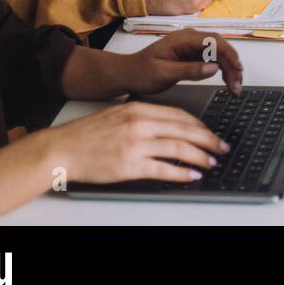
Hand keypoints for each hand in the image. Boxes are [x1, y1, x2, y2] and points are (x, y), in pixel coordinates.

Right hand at [42, 101, 227, 185]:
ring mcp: (135, 144)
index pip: (179, 115)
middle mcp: (139, 123)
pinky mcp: (129, 165)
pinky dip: (181, 173)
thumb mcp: (118, 115)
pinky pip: (163, 169)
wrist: (61, 150)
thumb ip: (143, 117)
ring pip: (178, 148)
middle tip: (222, 147)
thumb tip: (170, 127)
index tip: (210, 132)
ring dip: (200, 156)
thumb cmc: (87, 135)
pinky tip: (192, 175)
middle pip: (185, 130)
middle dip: (208, 139)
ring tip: (211, 162)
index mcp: (138, 109)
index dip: (199, 125)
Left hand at [123, 29, 243, 95]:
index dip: (229, 55)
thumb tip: (214, 68)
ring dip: (229, 69)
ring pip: (219, 54)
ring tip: (235, 86)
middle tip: (238, 84)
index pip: (214, 42)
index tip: (238, 70)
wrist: (127, 74)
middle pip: (220, 47)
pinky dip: (222, 70)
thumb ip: (189, 70)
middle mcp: (190, 39)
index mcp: (183, 39)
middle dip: (233, 65)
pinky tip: (226, 81)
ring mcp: (192, 47)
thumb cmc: (141, 72)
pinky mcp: (192, 56)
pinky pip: (213, 60)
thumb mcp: (164, 74)